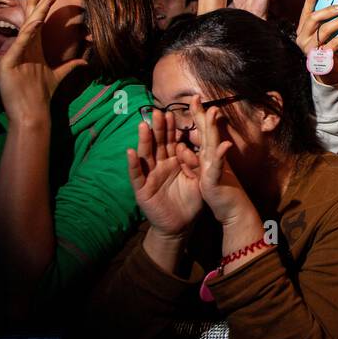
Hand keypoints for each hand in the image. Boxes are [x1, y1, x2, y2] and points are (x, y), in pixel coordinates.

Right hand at [0, 0, 88, 123]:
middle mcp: (22, 49)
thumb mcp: (57, 77)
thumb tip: (83, 61)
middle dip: (39, 4)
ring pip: (26, 28)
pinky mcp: (8, 63)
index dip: (43, 7)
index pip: (38, 23)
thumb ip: (68, 67)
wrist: (29, 113)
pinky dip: (28, 32)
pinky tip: (36, 21)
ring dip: (35, 12)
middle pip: (31, 20)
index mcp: (32, 50)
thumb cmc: (40, 96)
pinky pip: (20, 44)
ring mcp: (14, 55)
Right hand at [126, 108, 203, 238]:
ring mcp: (149, 176)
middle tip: (157, 113)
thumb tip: (207, 144)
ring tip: (143, 126)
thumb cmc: (190, 202)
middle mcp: (160, 165)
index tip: (172, 113)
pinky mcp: (142, 189)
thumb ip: (199, 163)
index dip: (171, 128)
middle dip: (157, 129)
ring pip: (146, 155)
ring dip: (144, 140)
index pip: (171, 141)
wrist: (181, 226)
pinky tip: (131, 152)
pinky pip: (137, 175)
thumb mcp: (198, 180)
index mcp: (173, 161)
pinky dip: (133, 164)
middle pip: (157, 143)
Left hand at [189, 98, 255, 227]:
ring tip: (213, 111)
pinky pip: (218, 166)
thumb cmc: (220, 192)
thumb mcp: (205, 174)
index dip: (198, 116)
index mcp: (209, 156)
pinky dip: (221, 155)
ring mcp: (216, 167)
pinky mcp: (217, 179)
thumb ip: (195, 161)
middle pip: (208, 132)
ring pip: (214, 145)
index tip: (193, 98)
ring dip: (214, 128)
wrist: (234, 211)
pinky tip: (224, 145)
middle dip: (203, 114)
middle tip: (198, 97)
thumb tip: (185, 148)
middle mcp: (213, 158)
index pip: (203, 132)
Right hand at [295, 0, 337, 85]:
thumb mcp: (325, 33)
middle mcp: (302, 38)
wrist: (327, 69)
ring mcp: (310, 48)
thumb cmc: (327, 46)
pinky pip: (334, 43)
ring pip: (324, 30)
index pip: (305, 12)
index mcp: (302, 30)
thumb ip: (328, 21)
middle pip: (314, 19)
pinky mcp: (320, 57)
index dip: (310, 0)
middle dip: (329, 10)